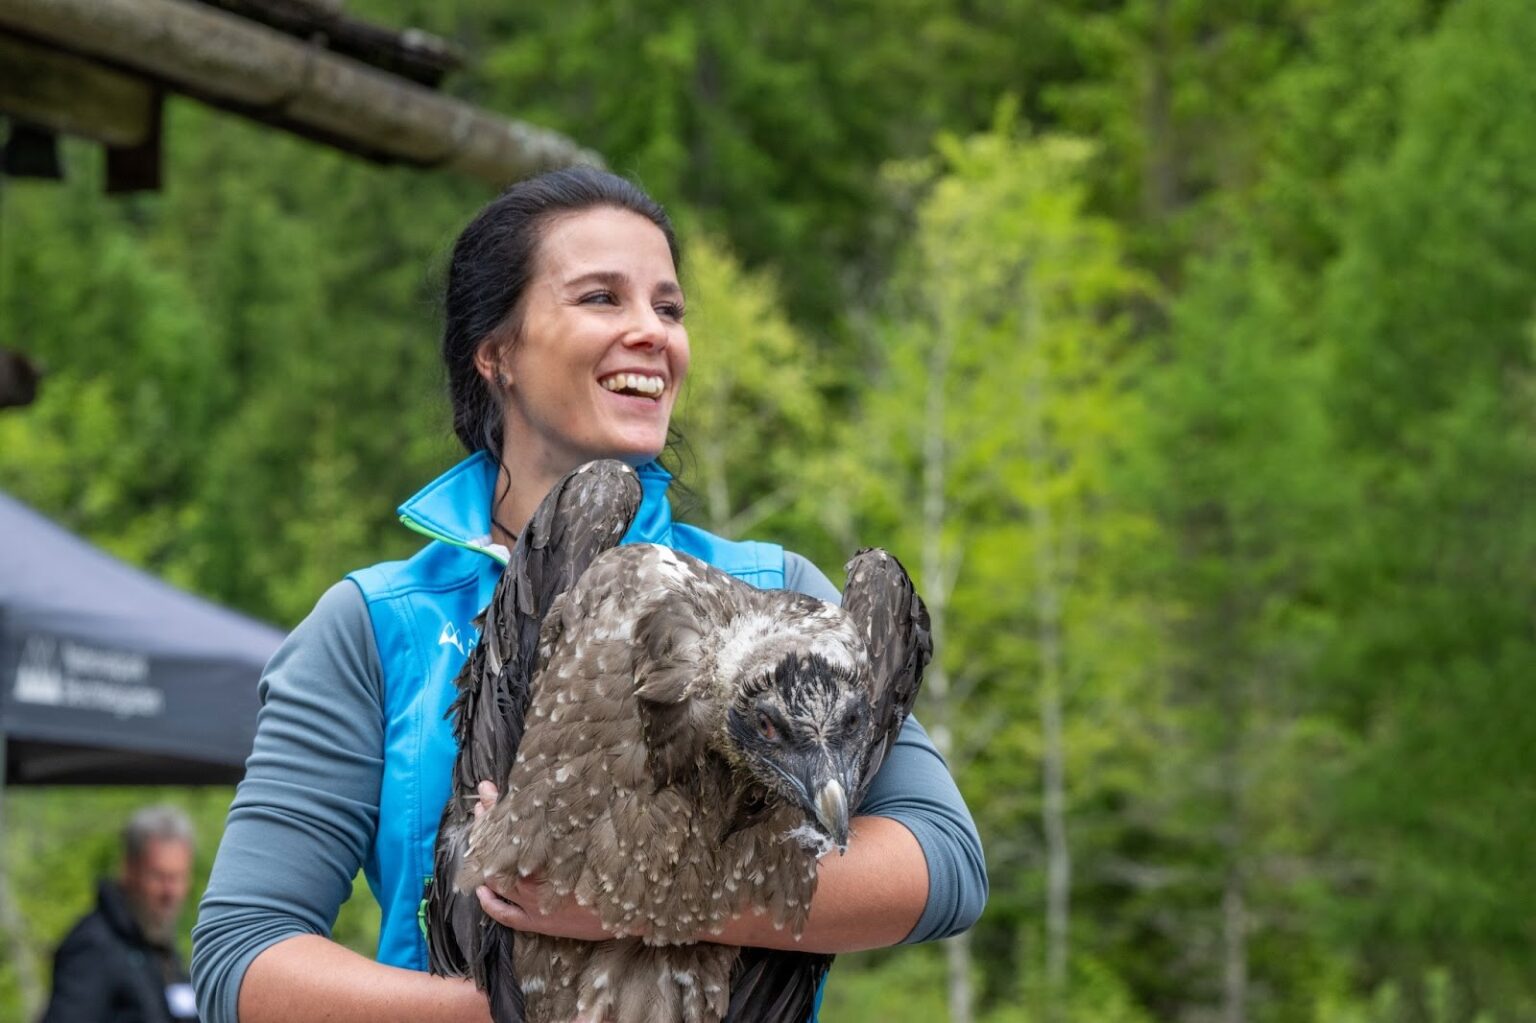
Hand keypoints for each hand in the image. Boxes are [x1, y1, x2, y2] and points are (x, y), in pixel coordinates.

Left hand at [471, 781, 632, 941]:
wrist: (629, 913)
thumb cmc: (614, 874)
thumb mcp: (593, 841)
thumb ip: (569, 825)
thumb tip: (555, 798)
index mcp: (546, 856)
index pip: (510, 828)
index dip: (497, 808)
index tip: (489, 789)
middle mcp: (532, 879)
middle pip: (498, 849)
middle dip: (488, 824)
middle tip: (482, 802)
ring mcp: (531, 903)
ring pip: (495, 880)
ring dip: (482, 859)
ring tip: (477, 837)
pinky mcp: (536, 923)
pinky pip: (504, 914)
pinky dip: (490, 902)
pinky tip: (482, 890)